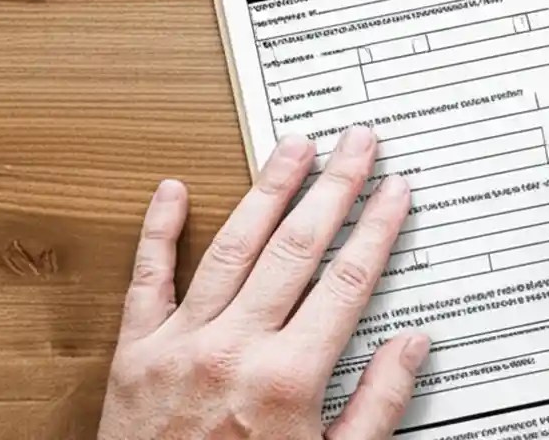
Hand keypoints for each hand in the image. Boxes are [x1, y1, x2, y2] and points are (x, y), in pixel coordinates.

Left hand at [98, 126, 428, 439]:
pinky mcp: (135, 354)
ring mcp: (180, 345)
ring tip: (293, 146)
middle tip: (357, 143)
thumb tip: (413, 346)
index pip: (348, 281)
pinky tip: (175, 190)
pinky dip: (159, 230)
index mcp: (288, 380)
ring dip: (268, 190)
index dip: (379, 228)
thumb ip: (378, 405)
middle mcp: (234, 350)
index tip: (397, 191)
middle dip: (334, 187)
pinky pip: (147, 279)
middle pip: (297, 247)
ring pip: (232, 246)